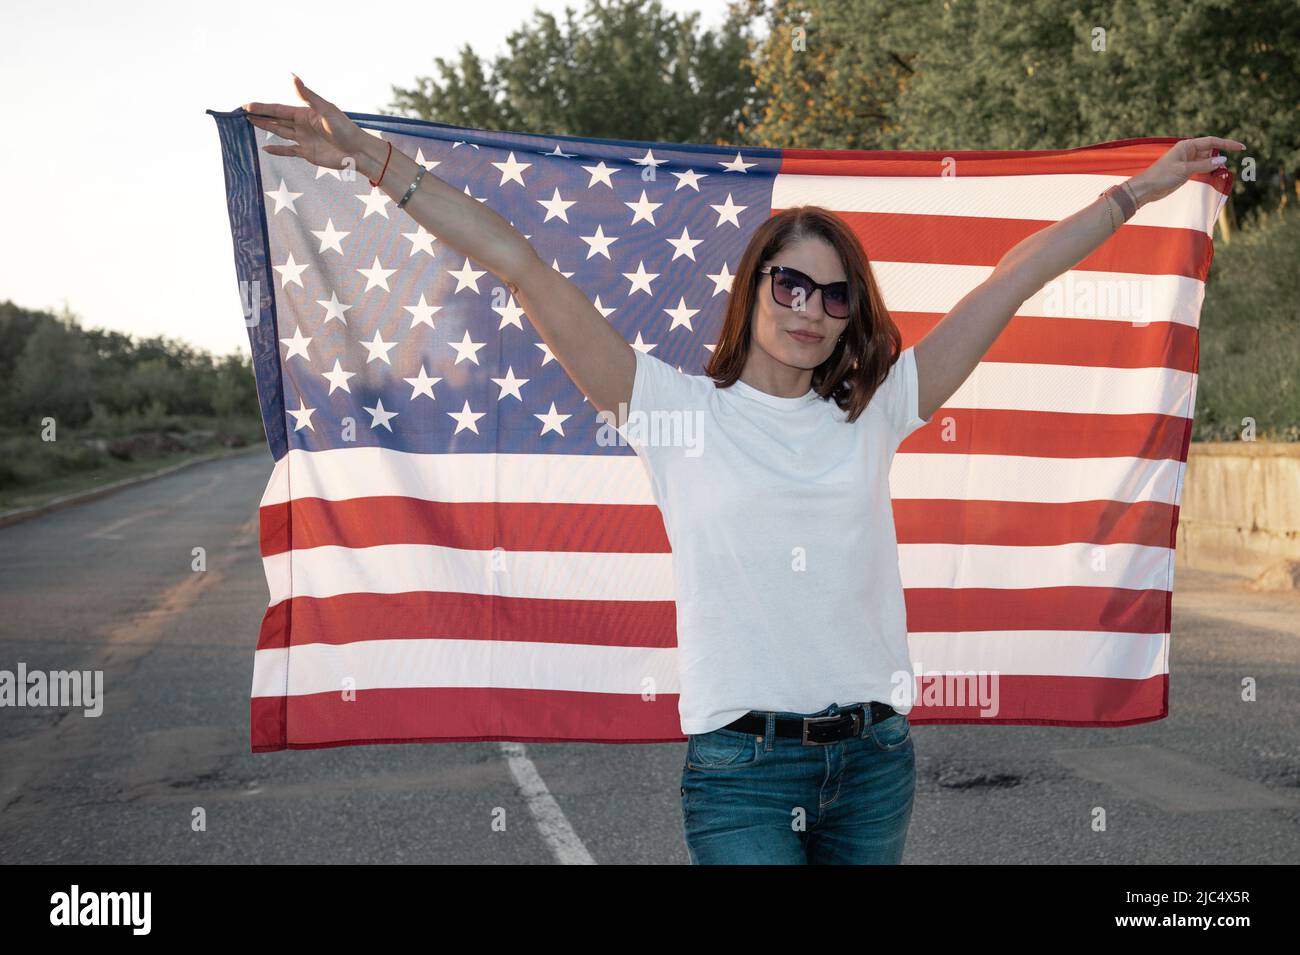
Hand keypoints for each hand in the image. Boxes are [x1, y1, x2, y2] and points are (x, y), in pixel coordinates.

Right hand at [242, 75, 375, 175]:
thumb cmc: (344, 128)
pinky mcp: (307, 153)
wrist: (357, 150)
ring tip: (249, 123)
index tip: (246, 106)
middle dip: (260, 116)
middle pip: (276, 119)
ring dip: (265, 127)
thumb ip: (307, 95)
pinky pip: (288, 151)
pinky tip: (265, 148)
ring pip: (280, 132)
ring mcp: (304, 139)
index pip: (278, 109)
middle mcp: (302, 125)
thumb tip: (292, 76)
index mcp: (305, 113)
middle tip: (242, 112)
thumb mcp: (325, 109)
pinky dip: (277, 150)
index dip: (262, 108)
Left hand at [1129, 135, 1245, 205]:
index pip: (1212, 141)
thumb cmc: (1161, 176)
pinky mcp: (1186, 171)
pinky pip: (1203, 168)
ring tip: (1222, 172)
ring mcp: (1188, 162)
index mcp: (1187, 146)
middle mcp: (1188, 151)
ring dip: (1216, 165)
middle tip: (1230, 165)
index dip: (1227, 144)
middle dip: (1221, 156)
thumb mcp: (1185, 170)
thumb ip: (1204, 165)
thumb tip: (1223, 160)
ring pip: (1208, 160)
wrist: (1146, 189)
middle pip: (1211, 150)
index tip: (1241, 147)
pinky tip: (1216, 174)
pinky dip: (1210, 170)